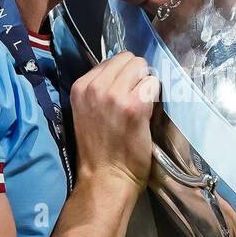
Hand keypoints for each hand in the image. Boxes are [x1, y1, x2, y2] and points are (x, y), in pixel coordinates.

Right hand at [71, 51, 157, 190]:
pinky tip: (147, 113)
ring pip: (142, 67)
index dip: (123, 75)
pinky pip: (153, 84)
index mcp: (80, 86)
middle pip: (128, 58)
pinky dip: (155, 96)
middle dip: (137, 74)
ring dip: (146, 84)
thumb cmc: (99, 149)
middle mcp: (95, 87)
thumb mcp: (87, 111)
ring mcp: (114, 95)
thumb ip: (100, 89)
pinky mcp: (135, 106)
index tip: (125, 92)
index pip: (111, 60)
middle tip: (137, 97)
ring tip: (141, 106)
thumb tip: (125, 72)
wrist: (105, 178)